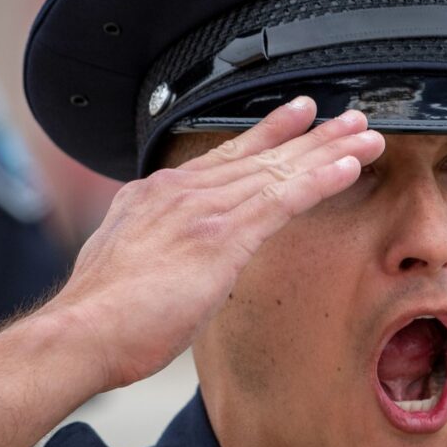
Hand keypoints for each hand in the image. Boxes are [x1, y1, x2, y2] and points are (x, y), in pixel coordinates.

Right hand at [44, 97, 384, 389]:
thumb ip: (154, 243)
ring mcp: (204, 209)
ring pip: (278, 170)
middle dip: (308, 134)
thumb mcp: (124, 260)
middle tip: (345, 115)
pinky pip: (283, 200)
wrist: (82, 330)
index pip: (222, 158)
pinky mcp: (223, 236)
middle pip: (258, 155)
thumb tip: (170, 253)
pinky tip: (349, 167)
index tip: (294, 118)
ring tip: (363, 135)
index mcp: (157, 194)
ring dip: (328, 150)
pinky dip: (319, 180)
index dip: (265, 135)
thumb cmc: (100, 313)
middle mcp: (182, 190)